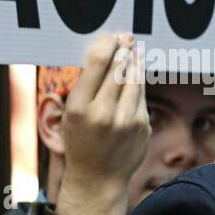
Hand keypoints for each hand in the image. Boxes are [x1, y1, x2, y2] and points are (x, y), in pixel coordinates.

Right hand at [54, 32, 149, 214]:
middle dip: (124, 50)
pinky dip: (139, 84)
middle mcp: (104, 113)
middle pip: (119, 70)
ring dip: (135, 63)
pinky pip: (142, 98)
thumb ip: (86, 88)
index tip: (112, 36)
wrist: (98, 178)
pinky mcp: (143, 126)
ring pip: (135, 81)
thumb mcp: (72, 114)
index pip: (97, 65)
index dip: (108, 45)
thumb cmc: (81, 141)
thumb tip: (104, 55)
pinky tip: (138, 72)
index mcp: (80, 107)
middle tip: (127, 37)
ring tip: (135, 50)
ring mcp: (127, 121)